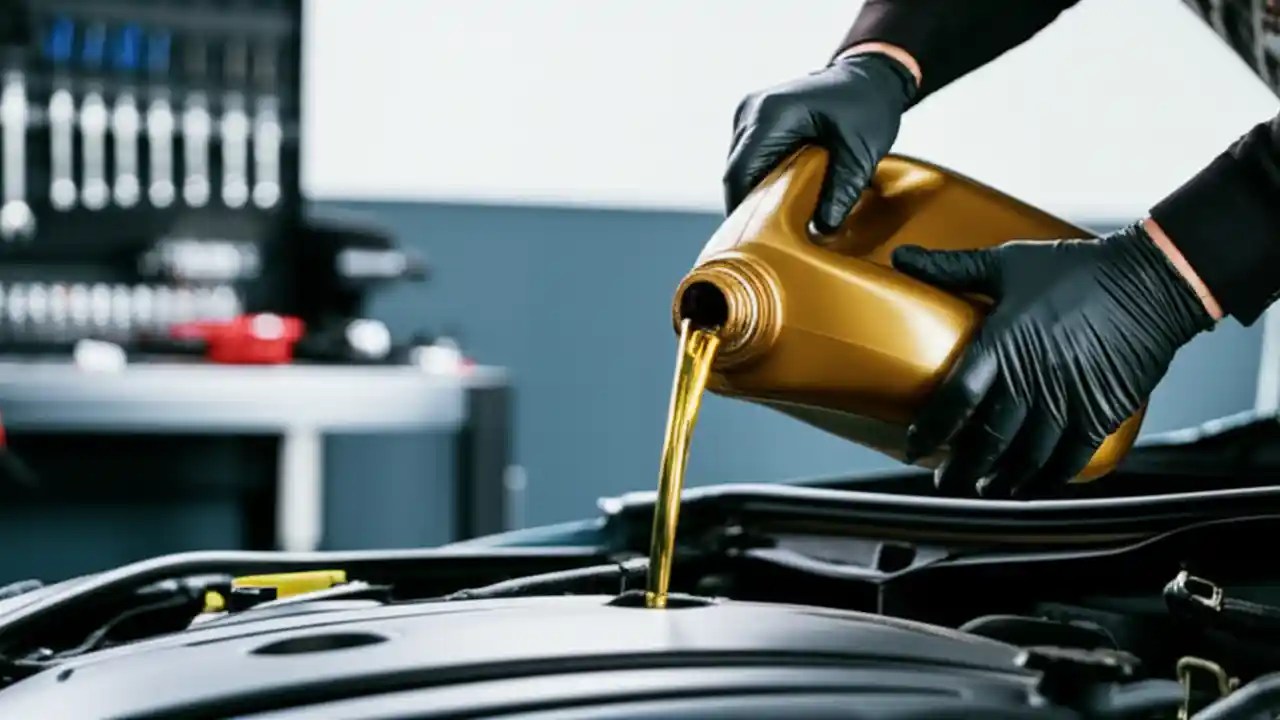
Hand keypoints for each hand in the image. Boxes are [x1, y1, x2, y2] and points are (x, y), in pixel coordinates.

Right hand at [724, 51, 916, 233]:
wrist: (868, 74)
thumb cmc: (866, 104)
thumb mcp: (861, 150)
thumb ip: (842, 190)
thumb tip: (822, 230)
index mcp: (771, 114)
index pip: (740, 173)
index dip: (743, 211)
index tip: (757, 241)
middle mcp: (751, 111)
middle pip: (735, 173)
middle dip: (751, 206)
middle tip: (771, 240)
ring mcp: (749, 114)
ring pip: (739, 169)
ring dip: (756, 194)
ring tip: (778, 222)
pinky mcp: (754, 122)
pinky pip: (748, 160)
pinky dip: (762, 181)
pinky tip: (781, 199)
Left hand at [891, 223, 1212, 497]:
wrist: (1151, 281)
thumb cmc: (1075, 269)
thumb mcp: (1008, 263)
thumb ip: (951, 267)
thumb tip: (901, 256)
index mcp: (1003, 344)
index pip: (955, 399)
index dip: (931, 430)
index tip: (913, 446)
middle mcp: (1032, 379)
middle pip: (987, 440)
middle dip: (961, 469)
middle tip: (945, 484)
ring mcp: (1069, 400)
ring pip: (1026, 457)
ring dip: (1001, 480)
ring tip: (984, 489)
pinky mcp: (1101, 412)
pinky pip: (1069, 458)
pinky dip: (1048, 478)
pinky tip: (1032, 484)